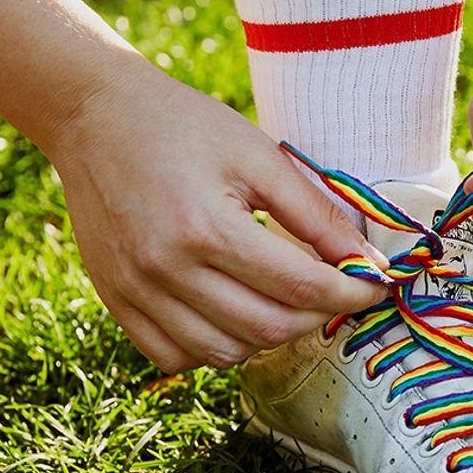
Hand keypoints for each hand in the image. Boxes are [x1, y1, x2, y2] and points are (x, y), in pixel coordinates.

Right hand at [51, 69, 388, 371]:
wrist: (95, 116)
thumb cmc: (184, 125)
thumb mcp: (259, 155)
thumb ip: (315, 214)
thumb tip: (368, 263)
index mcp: (205, 228)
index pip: (298, 287)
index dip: (350, 293)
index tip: (376, 285)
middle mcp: (165, 269)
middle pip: (266, 329)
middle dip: (318, 317)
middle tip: (337, 291)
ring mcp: (135, 291)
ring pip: (222, 354)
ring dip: (268, 337)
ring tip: (286, 301)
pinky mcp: (115, 300)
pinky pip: (174, 356)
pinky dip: (214, 348)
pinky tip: (233, 315)